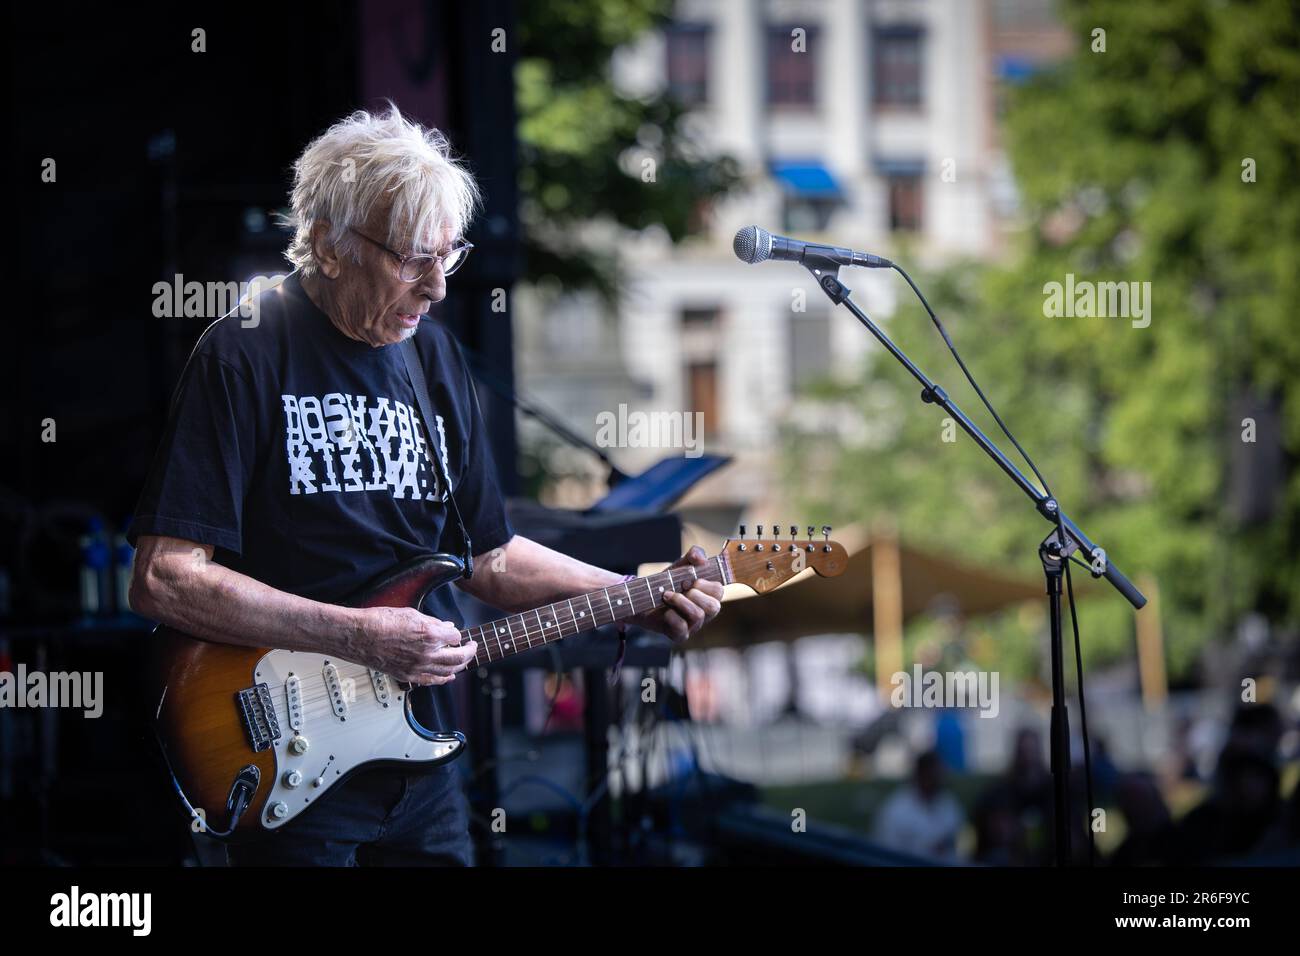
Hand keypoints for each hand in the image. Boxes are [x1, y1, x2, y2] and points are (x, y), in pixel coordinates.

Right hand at [348, 606, 476, 684]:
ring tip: (463, 660)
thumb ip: (432, 622)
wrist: (357, 635)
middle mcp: (427, 653)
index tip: (454, 632)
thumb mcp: (410, 613)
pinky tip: (449, 676)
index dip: (456, 633)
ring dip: (460, 665)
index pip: (455, 635)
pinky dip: (444, 678)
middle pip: (459, 656)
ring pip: (449, 671)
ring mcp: (418, 667)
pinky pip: (432, 681)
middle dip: (469, 651)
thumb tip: (446, 626)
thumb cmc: (379, 620)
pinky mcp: (408, 676)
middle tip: (472, 646)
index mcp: (430, 633)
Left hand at [631, 546, 723, 643]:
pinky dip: (671, 615)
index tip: (688, 580)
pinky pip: (681, 628)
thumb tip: (701, 560)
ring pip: (698, 616)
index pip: (718, 591)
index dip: (704, 584)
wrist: (642, 597)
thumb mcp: (680, 564)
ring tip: (667, 595)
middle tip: (680, 588)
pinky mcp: (680, 635)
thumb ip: (694, 555)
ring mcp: (693, 626)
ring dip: (680, 601)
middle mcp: (704, 613)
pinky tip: (665, 610)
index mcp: (708, 596)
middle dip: (694, 594)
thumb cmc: (667, 582)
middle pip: (713, 607)